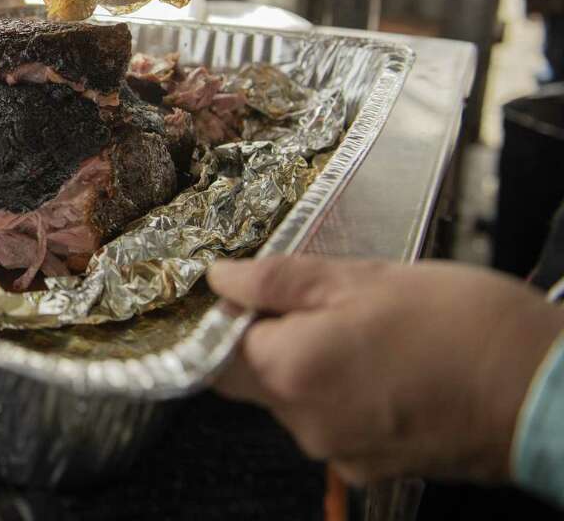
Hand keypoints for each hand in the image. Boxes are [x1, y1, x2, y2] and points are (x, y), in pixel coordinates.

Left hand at [207, 256, 563, 484]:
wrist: (545, 394)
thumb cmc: (460, 324)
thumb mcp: (364, 278)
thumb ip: (281, 280)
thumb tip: (221, 278)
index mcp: (290, 370)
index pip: (215, 349)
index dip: (226, 318)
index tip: (251, 294)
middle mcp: (303, 423)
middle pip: (255, 378)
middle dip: (274, 340)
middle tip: (323, 303)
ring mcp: (339, 452)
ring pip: (297, 401)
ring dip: (314, 367)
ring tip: (369, 332)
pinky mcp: (373, 467)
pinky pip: (335, 425)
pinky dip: (347, 396)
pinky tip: (390, 369)